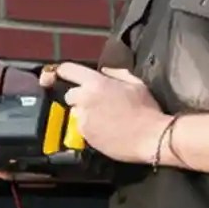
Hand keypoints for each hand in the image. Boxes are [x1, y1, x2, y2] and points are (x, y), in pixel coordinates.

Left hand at [39, 63, 170, 164]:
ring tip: (105, 120)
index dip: (61, 72)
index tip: (57, 75)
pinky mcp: (85, 136)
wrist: (151, 138)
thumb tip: (103, 72)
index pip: (67, 70)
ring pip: (76, 113)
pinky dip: (90, 129)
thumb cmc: (147, 110)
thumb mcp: (135, 84)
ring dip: (85, 114)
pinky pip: (81, 129)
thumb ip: (116, 74)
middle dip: (80, 98)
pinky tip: (106, 131)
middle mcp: (85, 99)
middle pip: (69, 95)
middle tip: (97, 103)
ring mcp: (83, 119)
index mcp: (96, 83)